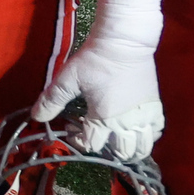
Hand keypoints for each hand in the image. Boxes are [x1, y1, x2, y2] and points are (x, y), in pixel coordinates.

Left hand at [30, 0, 164, 160]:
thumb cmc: (94, 60)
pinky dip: (148, 136)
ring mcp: (145, 116)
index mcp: (104, 118)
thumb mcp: (68, 79)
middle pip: (120, 152)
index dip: (78, 141)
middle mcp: (127, 123)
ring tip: (117, 140)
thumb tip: (36, 117)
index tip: (72, 129)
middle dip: (106, 151)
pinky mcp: (155, 106)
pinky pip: (157, 130)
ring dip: (130, 149)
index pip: (92, 145)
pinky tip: (136, 129)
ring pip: (143, 147)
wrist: (124, 42)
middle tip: (94, 134)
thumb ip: (52, 100)